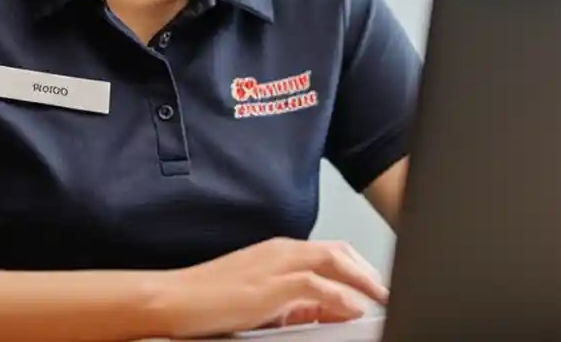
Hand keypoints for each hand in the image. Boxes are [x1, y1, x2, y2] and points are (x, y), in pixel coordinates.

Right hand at [156, 237, 389, 338]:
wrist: (174, 298)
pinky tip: (353, 310)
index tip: (375, 285)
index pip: (330, 252)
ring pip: (335, 263)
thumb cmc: (208, 298)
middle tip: (386, 292)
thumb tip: (325, 311)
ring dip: (363, 281)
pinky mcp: (272, 285)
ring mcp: (277, 264)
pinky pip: (318, 287)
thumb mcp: (258, 299)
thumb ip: (292, 302)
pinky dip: (340, 297)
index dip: (357, 268)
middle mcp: (282, 250)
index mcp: (278, 250)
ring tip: (381, 299)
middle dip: (367, 271)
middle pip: (340, 252)